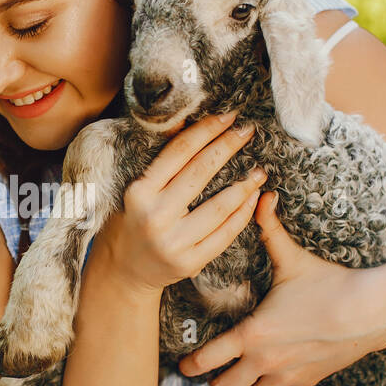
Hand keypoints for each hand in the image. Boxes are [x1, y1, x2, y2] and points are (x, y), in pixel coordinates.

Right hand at [95, 110, 266, 297]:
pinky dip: (243, 214)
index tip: (228, 116)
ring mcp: (174, 242)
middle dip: (229, 146)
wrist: (125, 269)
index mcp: (139, 192)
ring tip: (259, 170)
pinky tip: (253, 199)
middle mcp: (155, 216)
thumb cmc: (134, 220)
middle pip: (201, 172)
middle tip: (248, 131)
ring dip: (245, 185)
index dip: (206, 129)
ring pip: (220, 206)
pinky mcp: (190, 262)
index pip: (179, 151)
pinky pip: (225, 234)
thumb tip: (187, 122)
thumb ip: (162, 162)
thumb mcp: (137, 189)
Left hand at [178, 188, 385, 385]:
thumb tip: (261, 195)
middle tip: (215, 367)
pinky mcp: (308, 383)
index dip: (189, 365)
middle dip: (215, 380)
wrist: (372, 310)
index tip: (183, 364)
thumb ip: (270, 229)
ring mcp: (287, 376)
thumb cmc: (330, 283)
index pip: (206, 360)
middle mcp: (265, 362)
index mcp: (252, 334)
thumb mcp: (294, 259)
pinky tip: (275, 381)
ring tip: (244, 375)